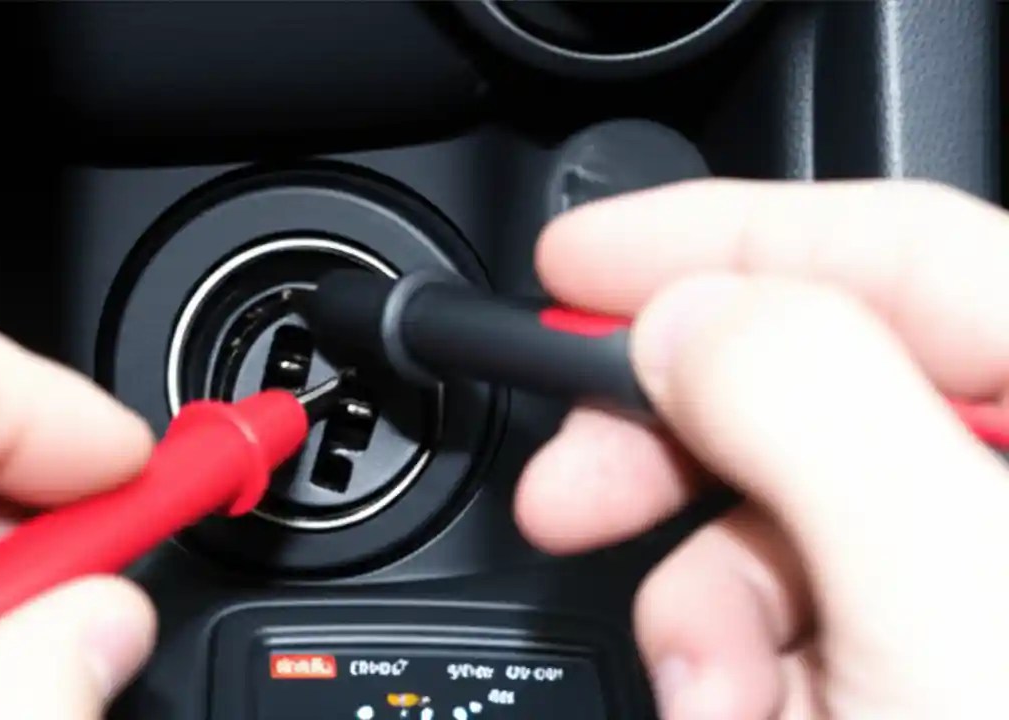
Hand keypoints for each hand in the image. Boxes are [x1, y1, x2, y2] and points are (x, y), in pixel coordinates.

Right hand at [515, 179, 1008, 718]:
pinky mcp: (917, 647)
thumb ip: (808, 408)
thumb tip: (682, 323)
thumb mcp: (942, 578)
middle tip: (569, 485)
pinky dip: (742, 662)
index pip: (889, 246)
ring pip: (778, 518)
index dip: (716, 234)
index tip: (577, 258)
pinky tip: (748, 710)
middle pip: (809, 384)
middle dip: (666, 445)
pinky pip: (792, 611)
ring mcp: (966, 568)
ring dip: (704, 604)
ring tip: (708, 691)